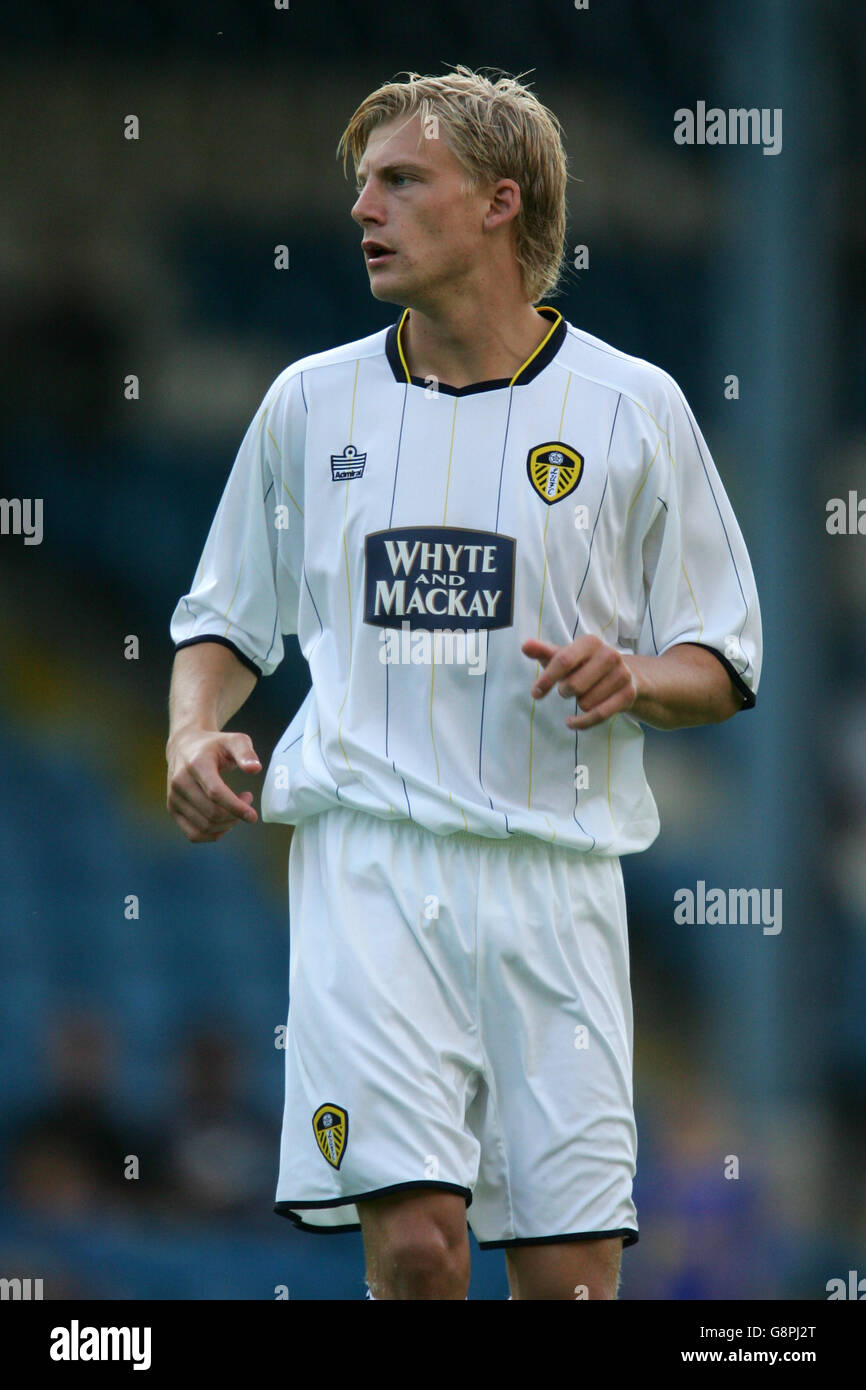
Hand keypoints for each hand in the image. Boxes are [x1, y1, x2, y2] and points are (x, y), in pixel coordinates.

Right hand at [166, 730, 261, 842]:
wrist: (184, 747)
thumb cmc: (214, 745)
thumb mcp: (234, 740)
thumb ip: (246, 752)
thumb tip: (255, 769)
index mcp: (196, 763)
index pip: (215, 793)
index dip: (236, 807)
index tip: (253, 816)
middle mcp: (180, 781)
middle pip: (211, 813)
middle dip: (235, 814)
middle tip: (247, 800)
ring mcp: (173, 797)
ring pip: (204, 826)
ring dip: (227, 824)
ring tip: (237, 808)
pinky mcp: (172, 808)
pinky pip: (194, 834)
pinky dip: (214, 834)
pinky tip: (225, 821)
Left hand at [522, 635, 637, 730]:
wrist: (621, 673)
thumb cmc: (583, 664)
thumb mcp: (563, 656)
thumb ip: (543, 651)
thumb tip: (524, 646)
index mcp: (590, 642)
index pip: (563, 661)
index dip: (547, 679)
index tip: (535, 693)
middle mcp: (609, 654)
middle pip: (573, 686)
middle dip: (565, 692)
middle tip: (567, 689)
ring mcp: (621, 675)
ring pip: (585, 703)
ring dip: (579, 703)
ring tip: (584, 695)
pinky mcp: (627, 694)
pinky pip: (599, 715)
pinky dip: (582, 722)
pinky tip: (571, 722)